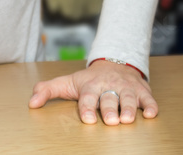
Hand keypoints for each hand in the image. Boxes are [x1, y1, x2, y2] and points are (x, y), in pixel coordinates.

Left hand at [28, 59, 157, 124]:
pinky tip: (151, 113)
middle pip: (109, 98)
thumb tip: (31, 103)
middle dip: (109, 109)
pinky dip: (151, 105)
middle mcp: (109, 86)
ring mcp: (126, 87)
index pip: (87, 98)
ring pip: (129, 98)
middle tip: (110, 120)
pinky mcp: (142, 89)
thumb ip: (48, 91)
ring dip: (129, 108)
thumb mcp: (68, 82)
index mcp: (90, 86)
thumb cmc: (89, 79)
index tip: (86, 118)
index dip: (87, 108)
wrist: (115, 62)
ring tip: (128, 119)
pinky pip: (148, 97)